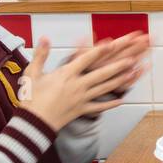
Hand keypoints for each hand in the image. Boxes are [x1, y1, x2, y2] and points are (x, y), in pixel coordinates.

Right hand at [19, 34, 149, 129]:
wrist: (33, 124)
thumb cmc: (31, 98)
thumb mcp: (31, 74)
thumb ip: (41, 55)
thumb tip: (45, 38)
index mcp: (65, 75)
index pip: (85, 59)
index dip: (99, 51)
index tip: (112, 43)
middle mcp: (77, 86)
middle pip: (101, 74)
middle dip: (117, 65)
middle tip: (131, 58)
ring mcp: (81, 99)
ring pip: (104, 88)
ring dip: (118, 80)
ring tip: (131, 74)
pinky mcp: (81, 111)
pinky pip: (99, 107)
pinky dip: (110, 104)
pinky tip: (121, 100)